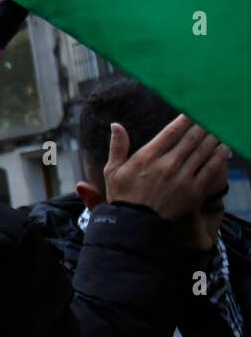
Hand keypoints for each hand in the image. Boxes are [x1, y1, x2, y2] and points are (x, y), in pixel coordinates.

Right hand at [104, 115, 229, 228]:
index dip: (185, 118)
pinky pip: (210, 169)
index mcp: (147, 156)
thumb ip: (117, 146)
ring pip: (203, 151)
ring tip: (220, 127)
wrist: (134, 226)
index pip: (171, 132)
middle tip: (211, 115)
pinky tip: (224, 148)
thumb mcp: (112, 170)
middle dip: (202, 124)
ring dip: (213, 137)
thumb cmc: (122, 197)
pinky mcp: (193, 191)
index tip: (193, 110)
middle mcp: (167, 164)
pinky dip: (219, 157)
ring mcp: (182, 177)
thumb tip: (116, 125)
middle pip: (191, 138)